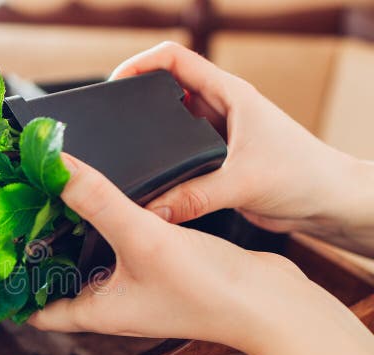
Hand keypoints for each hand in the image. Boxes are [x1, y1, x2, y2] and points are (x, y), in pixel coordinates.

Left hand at [28, 154, 331, 354]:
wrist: (272, 305)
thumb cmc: (209, 291)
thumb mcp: (143, 237)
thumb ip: (98, 201)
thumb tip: (56, 166)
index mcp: (98, 312)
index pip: (39, 312)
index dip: (13, 296)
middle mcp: (114, 305)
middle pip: (61, 285)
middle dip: (39, 258)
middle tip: (14, 223)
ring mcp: (138, 290)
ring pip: (92, 265)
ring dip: (73, 240)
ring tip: (49, 205)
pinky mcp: (161, 273)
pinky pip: (122, 251)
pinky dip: (107, 231)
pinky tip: (105, 203)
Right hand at [110, 42, 373, 254]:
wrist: (328, 203)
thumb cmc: (305, 175)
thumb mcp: (243, 183)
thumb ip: (194, 197)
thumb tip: (151, 210)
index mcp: (229, 94)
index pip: (174, 59)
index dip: (140, 63)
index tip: (115, 84)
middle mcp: (220, 109)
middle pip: (165, 92)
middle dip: (137, 103)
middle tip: (112, 125)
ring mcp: (217, 135)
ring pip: (171, 129)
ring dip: (151, 139)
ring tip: (127, 155)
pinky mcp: (216, 162)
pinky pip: (179, 159)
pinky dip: (163, 167)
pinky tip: (152, 184)